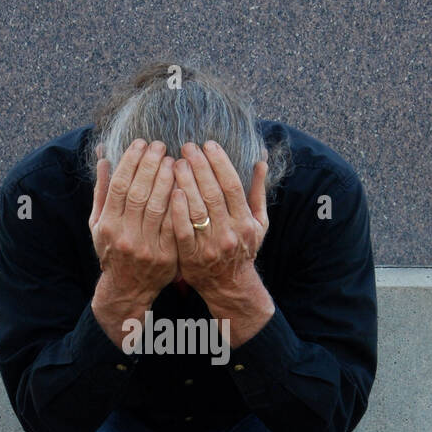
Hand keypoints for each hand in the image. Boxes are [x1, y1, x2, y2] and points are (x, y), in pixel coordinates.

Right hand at [89, 139, 176, 345]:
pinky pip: (175, 224)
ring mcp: (147, 247)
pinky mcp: (167, 256)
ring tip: (174, 159)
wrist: (127, 288)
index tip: (141, 143)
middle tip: (161, 146)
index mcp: (108, 225)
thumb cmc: (112, 249)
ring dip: (167, 179)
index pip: (120, 185)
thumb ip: (102, 191)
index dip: (131, 161)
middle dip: (150, 165)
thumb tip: (103, 157)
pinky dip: (180, 202)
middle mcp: (126, 236)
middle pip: (139, 192)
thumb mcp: (99, 223)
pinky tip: (185, 184)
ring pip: (158, 206)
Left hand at [170, 141, 268, 293]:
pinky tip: (171, 190)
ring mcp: (209, 246)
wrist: (229, 286)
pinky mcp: (191, 256)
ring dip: (185, 182)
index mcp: (245, 222)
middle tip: (187, 147)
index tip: (208, 144)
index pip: (232, 186)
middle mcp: (229, 233)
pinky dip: (177, 210)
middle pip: (213, 194)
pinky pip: (182, 230)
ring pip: (196, 209)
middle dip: (199, 167)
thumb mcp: (258, 222)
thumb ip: (257, 191)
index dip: (220, 163)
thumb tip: (260, 160)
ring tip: (176, 162)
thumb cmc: (243, 248)